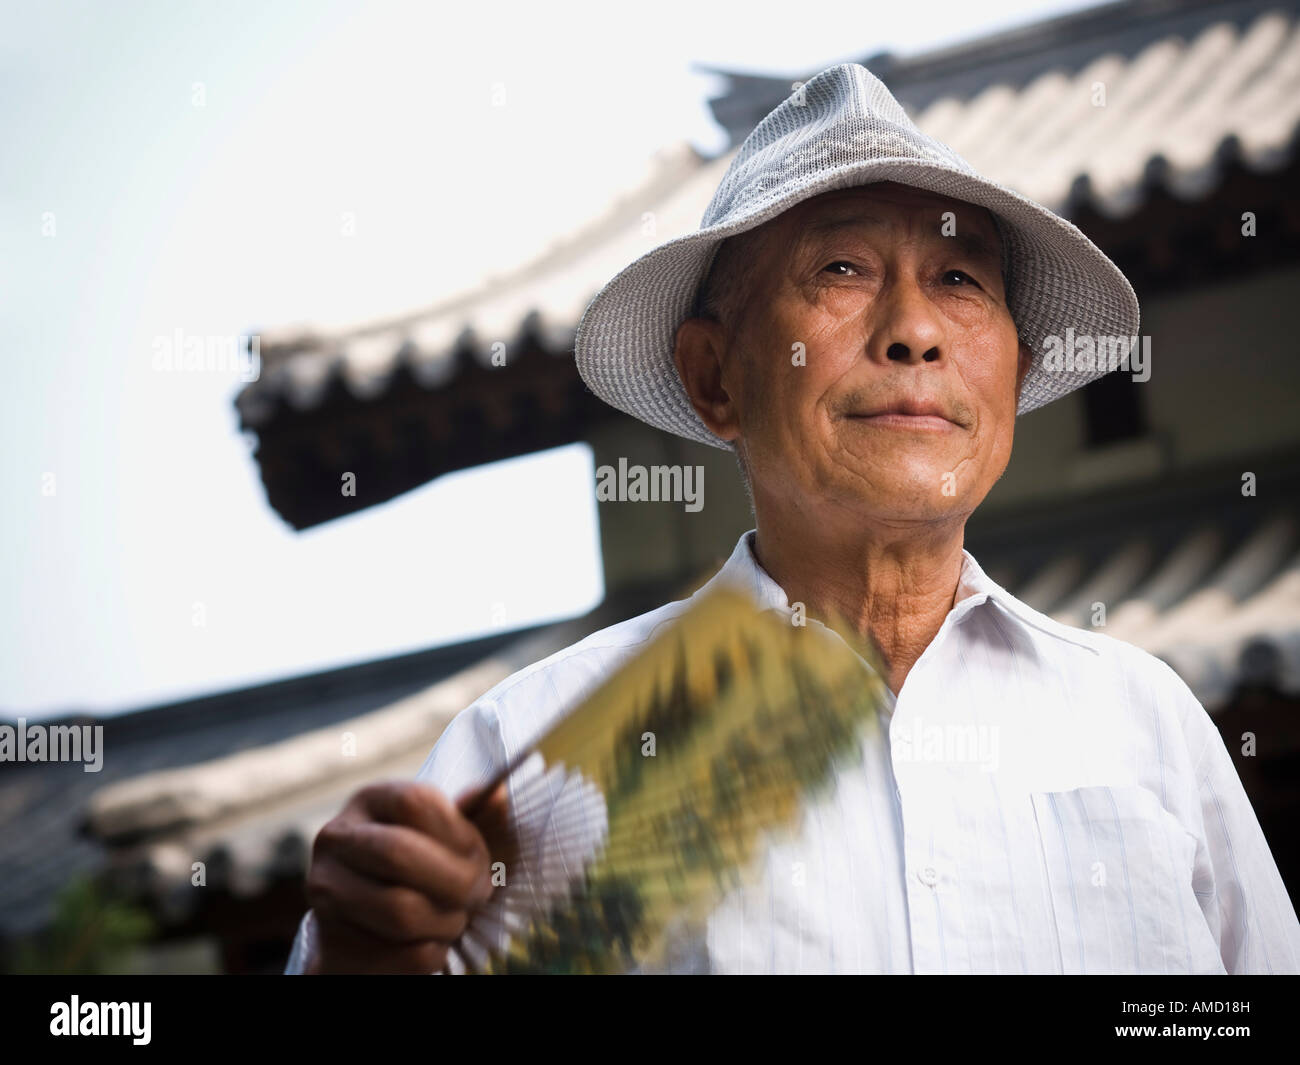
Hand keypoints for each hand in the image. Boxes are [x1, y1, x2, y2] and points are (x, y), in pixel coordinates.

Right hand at [304, 779, 512, 973]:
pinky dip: (432, 954)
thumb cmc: (423, 870)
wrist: (372, 927)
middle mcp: (336, 840)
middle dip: (457, 881)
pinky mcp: (331, 944)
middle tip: (480, 895)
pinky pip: (398, 955)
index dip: (458, 832)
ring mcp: (323, 892)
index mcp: (370, 801)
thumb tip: (497, 794)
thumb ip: (475, 815)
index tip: (480, 857)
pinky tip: (435, 944)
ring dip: (447, 922)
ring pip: (399, 910)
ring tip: (457, 920)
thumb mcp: (448, 834)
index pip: (414, 802)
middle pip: (399, 853)